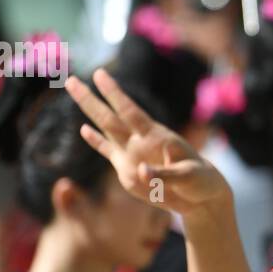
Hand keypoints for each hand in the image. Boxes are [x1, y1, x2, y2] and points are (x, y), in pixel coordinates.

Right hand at [65, 68, 230, 215]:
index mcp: (157, 137)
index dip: (115, 95)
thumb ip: (165, 174)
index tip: (100, 75)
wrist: (202, 196)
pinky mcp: (129, 170)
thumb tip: (140, 170)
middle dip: (90, 100)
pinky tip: (83, 129)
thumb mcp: (188, 177)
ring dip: (90, 112)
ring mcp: (133, 154)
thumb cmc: (201, 181)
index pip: (131, 112)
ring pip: (106, 130)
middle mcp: (141, 142)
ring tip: (75, 90)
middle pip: (110, 119)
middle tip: (70, 80)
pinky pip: (109, 153)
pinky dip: (97, 142)